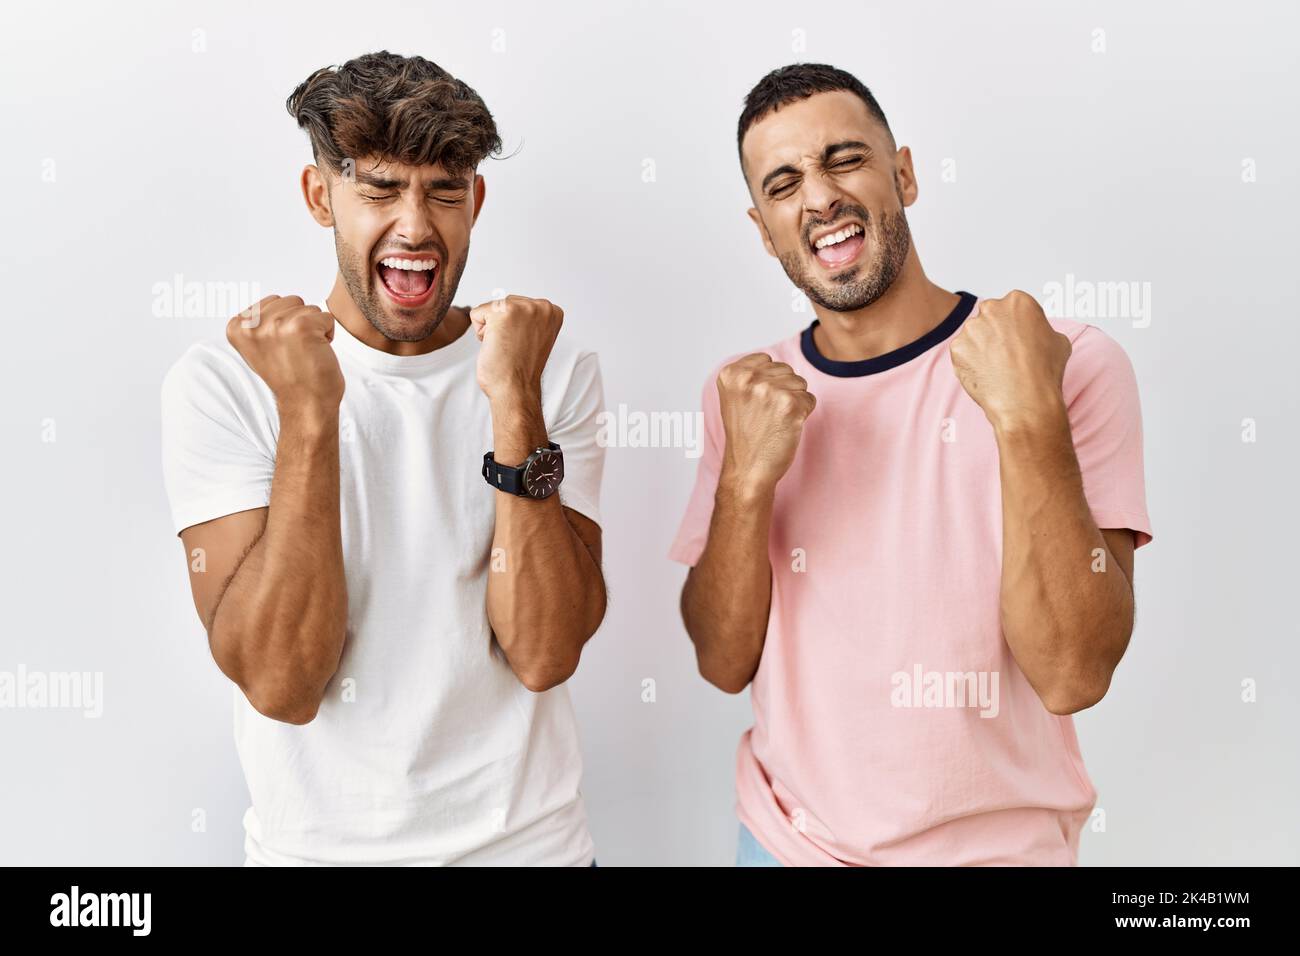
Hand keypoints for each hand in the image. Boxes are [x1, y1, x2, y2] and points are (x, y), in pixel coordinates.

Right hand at [226, 295, 343, 413]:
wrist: (306, 404)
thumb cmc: (289, 376)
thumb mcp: (259, 347)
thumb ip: (258, 323)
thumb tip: (269, 302)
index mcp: (236, 327)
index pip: (272, 301)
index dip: (284, 324)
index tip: (280, 349)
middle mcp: (252, 325)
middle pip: (291, 300)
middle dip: (300, 323)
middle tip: (295, 352)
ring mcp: (275, 324)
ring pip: (309, 307)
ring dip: (314, 329)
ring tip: (305, 353)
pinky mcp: (301, 327)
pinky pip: (326, 316)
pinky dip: (328, 334)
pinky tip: (316, 353)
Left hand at [469, 295, 562, 402]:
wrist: (516, 389)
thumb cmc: (521, 370)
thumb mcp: (534, 336)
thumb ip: (527, 320)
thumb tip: (508, 308)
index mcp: (552, 312)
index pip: (518, 305)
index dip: (514, 328)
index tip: (524, 344)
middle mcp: (541, 306)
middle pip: (504, 303)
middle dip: (502, 326)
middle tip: (514, 347)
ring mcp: (523, 307)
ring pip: (490, 308)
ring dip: (492, 330)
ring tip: (506, 347)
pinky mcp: (503, 312)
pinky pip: (476, 314)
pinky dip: (480, 333)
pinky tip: (496, 346)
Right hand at [716, 353, 816, 493]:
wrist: (748, 470)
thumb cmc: (745, 435)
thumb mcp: (734, 397)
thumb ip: (750, 374)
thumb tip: (777, 363)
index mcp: (731, 373)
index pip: (766, 360)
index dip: (766, 382)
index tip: (754, 403)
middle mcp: (748, 378)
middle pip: (784, 370)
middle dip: (781, 390)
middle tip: (765, 415)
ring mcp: (769, 391)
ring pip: (799, 383)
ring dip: (793, 402)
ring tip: (774, 421)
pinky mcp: (790, 405)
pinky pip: (810, 399)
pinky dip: (802, 414)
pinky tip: (785, 427)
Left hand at [949, 290, 1070, 431]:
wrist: (1025, 400)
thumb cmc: (1043, 372)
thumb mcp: (1058, 340)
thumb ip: (1040, 329)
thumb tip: (1036, 333)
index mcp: (1018, 301)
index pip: (1013, 308)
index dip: (1017, 326)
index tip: (1020, 338)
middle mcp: (991, 308)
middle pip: (990, 317)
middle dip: (996, 332)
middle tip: (1006, 354)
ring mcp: (971, 328)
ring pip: (974, 335)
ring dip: (981, 347)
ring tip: (997, 367)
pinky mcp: (957, 347)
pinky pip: (962, 352)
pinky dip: (970, 362)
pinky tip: (985, 373)